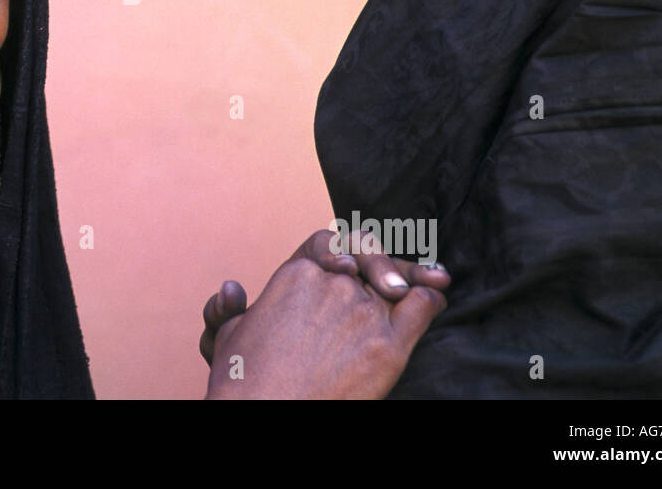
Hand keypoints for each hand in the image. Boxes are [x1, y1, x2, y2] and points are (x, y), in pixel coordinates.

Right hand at [200, 228, 449, 365]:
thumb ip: (230, 307)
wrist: (264, 414)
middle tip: (396, 280)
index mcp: (295, 273)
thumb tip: (233, 288)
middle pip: (369, 265)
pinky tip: (436, 291)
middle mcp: (331, 283)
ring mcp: (361, 310)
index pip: (333, 247)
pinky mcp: (387, 344)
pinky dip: (432, 295)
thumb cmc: (241, 382)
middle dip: (384, 269)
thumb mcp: (225, 334)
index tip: (352, 266)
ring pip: (398, 282)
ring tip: (429, 278)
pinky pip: (423, 305)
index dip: (347, 253)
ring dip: (411, 279)